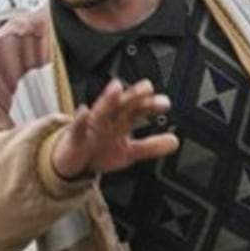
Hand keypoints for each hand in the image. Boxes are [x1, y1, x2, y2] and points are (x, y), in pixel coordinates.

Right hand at [50, 79, 178, 179]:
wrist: (73, 163)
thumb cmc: (100, 151)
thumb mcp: (129, 152)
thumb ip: (151, 146)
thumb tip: (176, 141)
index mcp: (122, 120)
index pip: (139, 109)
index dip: (151, 105)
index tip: (165, 103)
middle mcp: (108, 119)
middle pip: (123, 104)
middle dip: (134, 95)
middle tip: (147, 87)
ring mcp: (91, 126)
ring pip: (101, 111)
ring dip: (108, 99)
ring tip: (116, 87)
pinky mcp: (75, 137)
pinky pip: (76, 128)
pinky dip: (79, 120)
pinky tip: (83, 111)